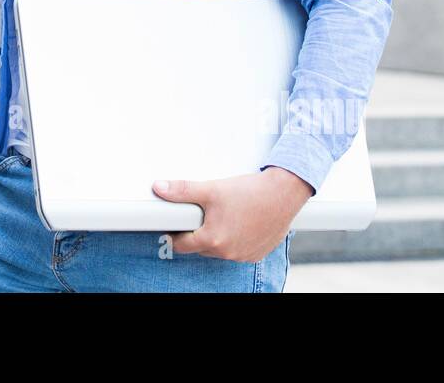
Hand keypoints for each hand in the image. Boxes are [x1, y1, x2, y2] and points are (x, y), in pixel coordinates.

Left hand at [152, 167, 312, 261]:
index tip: (177, 223)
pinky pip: (238, 250)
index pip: (182, 246)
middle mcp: (228, 253)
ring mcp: (244, 255)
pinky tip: (240, 222)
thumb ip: (182, 191)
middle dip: (198, 233)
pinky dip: (235, 239)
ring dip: (217, 236)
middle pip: (201, 247)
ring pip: (220, 249)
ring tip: (224, 215)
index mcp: (213, 240)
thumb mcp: (211, 189)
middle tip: (203, 213)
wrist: (283, 193)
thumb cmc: (250, 192)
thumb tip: (159, 188)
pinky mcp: (257, 253)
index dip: (176, 233)